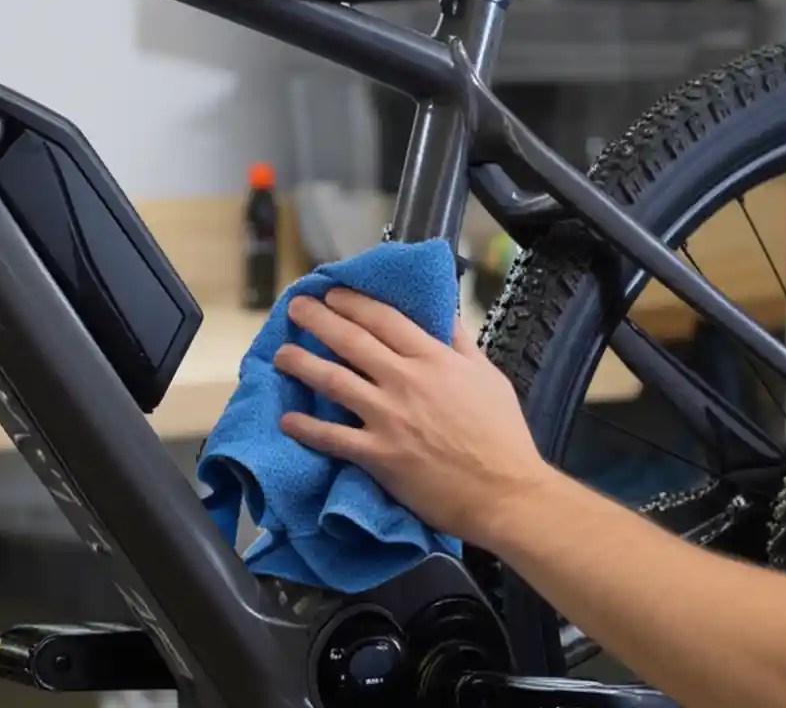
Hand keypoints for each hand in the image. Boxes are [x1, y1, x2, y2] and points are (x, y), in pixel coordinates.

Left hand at [274, 288, 557, 547]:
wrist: (505, 492)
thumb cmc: (502, 435)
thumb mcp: (489, 376)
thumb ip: (461, 343)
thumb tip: (444, 313)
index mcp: (434, 359)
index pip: (384, 319)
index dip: (353, 302)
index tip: (332, 293)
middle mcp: (405, 381)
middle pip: (351, 341)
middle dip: (318, 319)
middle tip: (295, 307)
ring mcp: (388, 418)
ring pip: (334, 381)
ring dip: (302, 364)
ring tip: (281, 354)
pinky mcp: (378, 455)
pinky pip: (332, 437)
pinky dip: (306, 428)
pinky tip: (286, 420)